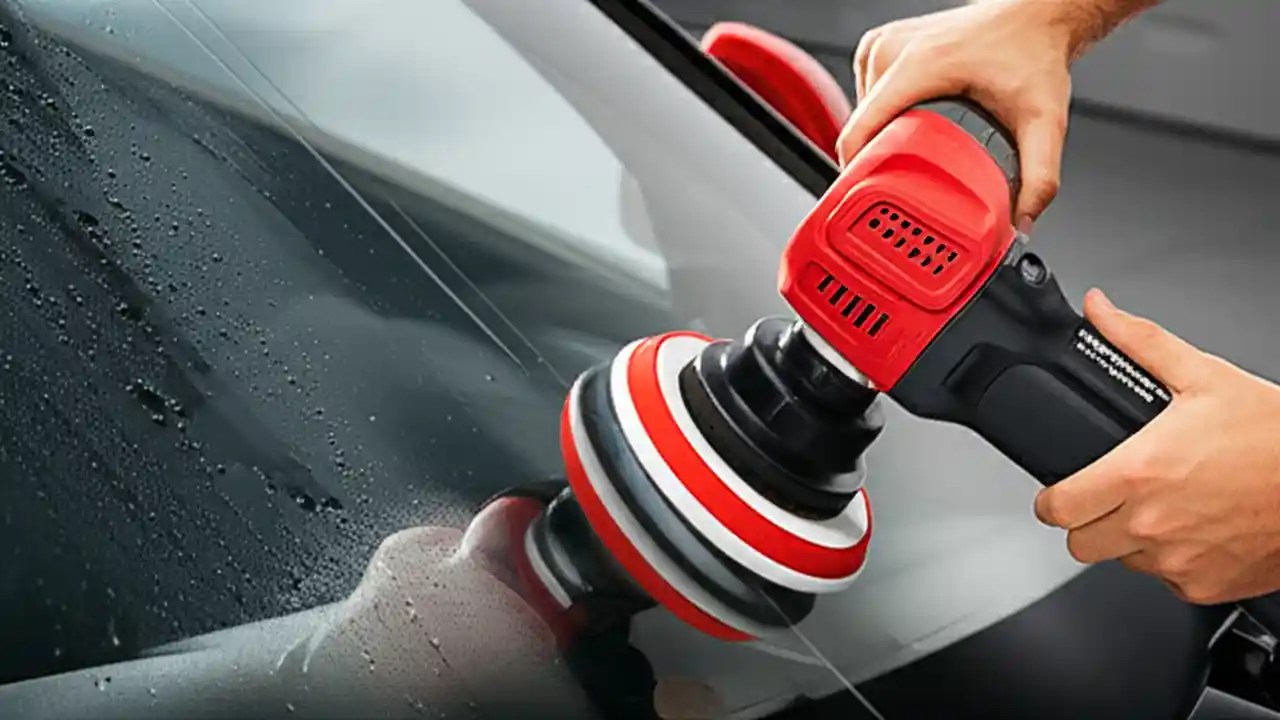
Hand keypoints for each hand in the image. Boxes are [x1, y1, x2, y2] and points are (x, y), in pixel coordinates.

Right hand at [838, 0, 1077, 227]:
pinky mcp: (882, 44)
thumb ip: (1040, 176)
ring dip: (880, 137)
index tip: (868, 201)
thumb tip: (1023, 220)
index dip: (858, 174)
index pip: (860, 130)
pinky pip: (865, 94)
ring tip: (915, 144)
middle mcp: (893, 50)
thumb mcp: (1044, 119)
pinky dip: (881, 114)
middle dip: (879, 160)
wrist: (1035, 14)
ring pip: (860, 112)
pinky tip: (908, 120)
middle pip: (861, 127)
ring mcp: (883, 44)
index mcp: (919, 66)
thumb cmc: (1031, 50)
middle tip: (913, 176)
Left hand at [1034, 290, 1279, 604]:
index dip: (1051, 498)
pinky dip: (1173, 561)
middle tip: (1108, 497)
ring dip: (1130, 539)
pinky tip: (1194, 529)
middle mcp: (1151, 524)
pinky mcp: (1205, 586)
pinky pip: (1167, 580)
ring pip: (1122, 562)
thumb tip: (1099, 310)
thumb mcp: (1204, 375)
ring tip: (1163, 506)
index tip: (1059, 490)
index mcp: (1138, 473)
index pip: (1056, 508)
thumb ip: (1140, 341)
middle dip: (1086, 520)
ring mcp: (1178, 561)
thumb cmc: (1275, 435)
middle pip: (1079, 542)